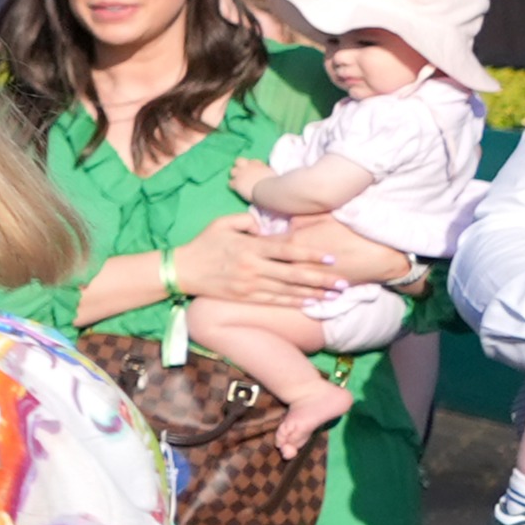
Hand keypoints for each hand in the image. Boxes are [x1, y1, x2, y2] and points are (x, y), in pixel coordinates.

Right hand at [163, 210, 336, 310]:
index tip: (332, 257)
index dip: (312, 254)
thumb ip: (247, 221)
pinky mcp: (245, 297)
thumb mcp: (222, 223)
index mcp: (250, 247)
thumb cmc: (204, 243)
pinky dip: (294, 303)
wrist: (181, 270)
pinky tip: (310, 304)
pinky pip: (274, 301)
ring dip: (313, 294)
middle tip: (343, 282)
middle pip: (293, 274)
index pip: (287, 250)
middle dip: (321, 279)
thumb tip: (265, 227)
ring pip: (288, 291)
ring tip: (334, 296)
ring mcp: (250, 285)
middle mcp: (253, 267)